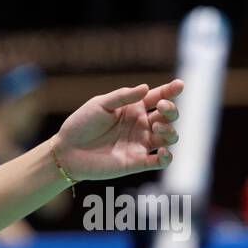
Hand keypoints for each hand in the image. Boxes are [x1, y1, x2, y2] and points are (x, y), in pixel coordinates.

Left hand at [50, 79, 183, 182]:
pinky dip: (166, 157)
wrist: (67, 150)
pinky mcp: (137, 162)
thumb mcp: (100, 104)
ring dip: (169, 131)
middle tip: (162, 106)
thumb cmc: (82, 123)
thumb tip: (146, 88)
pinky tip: (162, 151)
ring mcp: (140, 143)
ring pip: (169, 138)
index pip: (158, 97)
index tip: (179, 85)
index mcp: (134, 108)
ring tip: (157, 127)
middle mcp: (141, 125)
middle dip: (171, 110)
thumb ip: (123, 96)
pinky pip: (159, 162)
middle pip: (168, 117)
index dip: (171, 91)